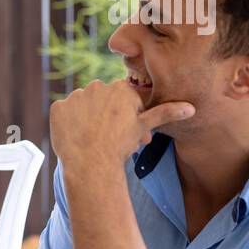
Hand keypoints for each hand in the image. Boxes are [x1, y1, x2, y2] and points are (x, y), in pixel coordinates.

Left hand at [50, 79, 194, 173]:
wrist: (91, 162)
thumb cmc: (120, 145)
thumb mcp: (144, 127)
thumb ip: (165, 113)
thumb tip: (191, 108)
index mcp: (119, 88)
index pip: (122, 99)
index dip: (125, 117)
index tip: (125, 132)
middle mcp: (97, 86)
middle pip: (102, 101)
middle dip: (106, 116)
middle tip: (110, 138)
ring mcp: (75, 96)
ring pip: (82, 105)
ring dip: (86, 117)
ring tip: (92, 138)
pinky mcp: (57, 107)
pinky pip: (63, 112)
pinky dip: (68, 122)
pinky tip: (75, 135)